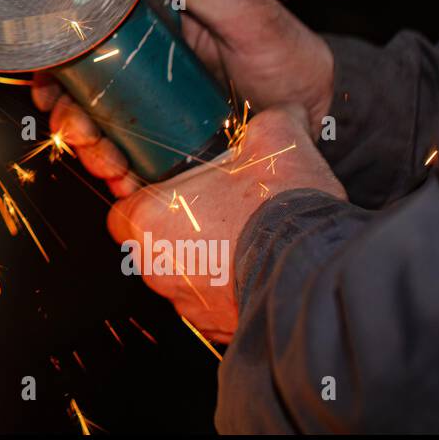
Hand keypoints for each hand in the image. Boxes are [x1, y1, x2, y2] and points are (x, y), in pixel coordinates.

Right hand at [32, 0, 334, 194]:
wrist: (324, 112)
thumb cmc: (288, 54)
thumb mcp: (242, 11)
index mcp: (150, 30)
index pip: (87, 41)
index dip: (58, 61)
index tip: (47, 78)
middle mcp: (144, 71)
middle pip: (82, 92)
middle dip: (67, 114)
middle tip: (76, 128)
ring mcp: (155, 113)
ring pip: (99, 131)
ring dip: (89, 148)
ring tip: (103, 160)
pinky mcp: (168, 150)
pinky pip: (130, 165)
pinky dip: (117, 176)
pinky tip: (122, 181)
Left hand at [105, 106, 344, 342]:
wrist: (316, 269)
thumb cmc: (280, 208)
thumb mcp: (275, 138)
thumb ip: (268, 119)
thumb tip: (283, 112)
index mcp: (149, 219)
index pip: (122, 210)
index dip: (146, 198)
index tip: (171, 190)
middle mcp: (156, 267)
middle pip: (151, 243)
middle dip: (179, 227)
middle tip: (214, 209)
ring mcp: (186, 303)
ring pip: (181, 276)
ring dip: (204, 258)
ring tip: (241, 236)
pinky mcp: (216, 327)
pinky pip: (211, 303)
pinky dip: (227, 287)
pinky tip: (255, 265)